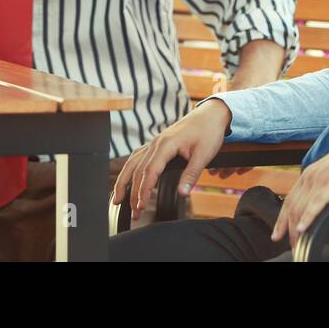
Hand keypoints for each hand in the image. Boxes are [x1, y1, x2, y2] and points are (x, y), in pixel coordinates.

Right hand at [110, 98, 231, 220]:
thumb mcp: (204, 154)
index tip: (141, 206)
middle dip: (132, 192)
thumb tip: (182, 193)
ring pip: (132, 162)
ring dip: (124, 181)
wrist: (211, 114)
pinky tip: (126, 179)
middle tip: (134, 213)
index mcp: (167, 144)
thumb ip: (191, 174)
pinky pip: (138, 156)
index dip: (144, 189)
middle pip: (138, 169)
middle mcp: (156, 142)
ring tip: (117, 199)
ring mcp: (155, 142)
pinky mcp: (157, 143)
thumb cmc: (208, 131)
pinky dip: (130, 169)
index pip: (149, 170)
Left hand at [272, 123, 328, 247]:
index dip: (281, 219)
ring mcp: (320, 178)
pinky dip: (307, 217)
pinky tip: (302, 229)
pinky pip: (316, 203)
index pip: (289, 199)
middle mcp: (311, 175)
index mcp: (310, 173)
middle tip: (291, 247)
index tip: (277, 234)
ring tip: (297, 245)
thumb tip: (327, 204)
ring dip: (296, 229)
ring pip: (301, 207)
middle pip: (291, 207)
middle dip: (287, 229)